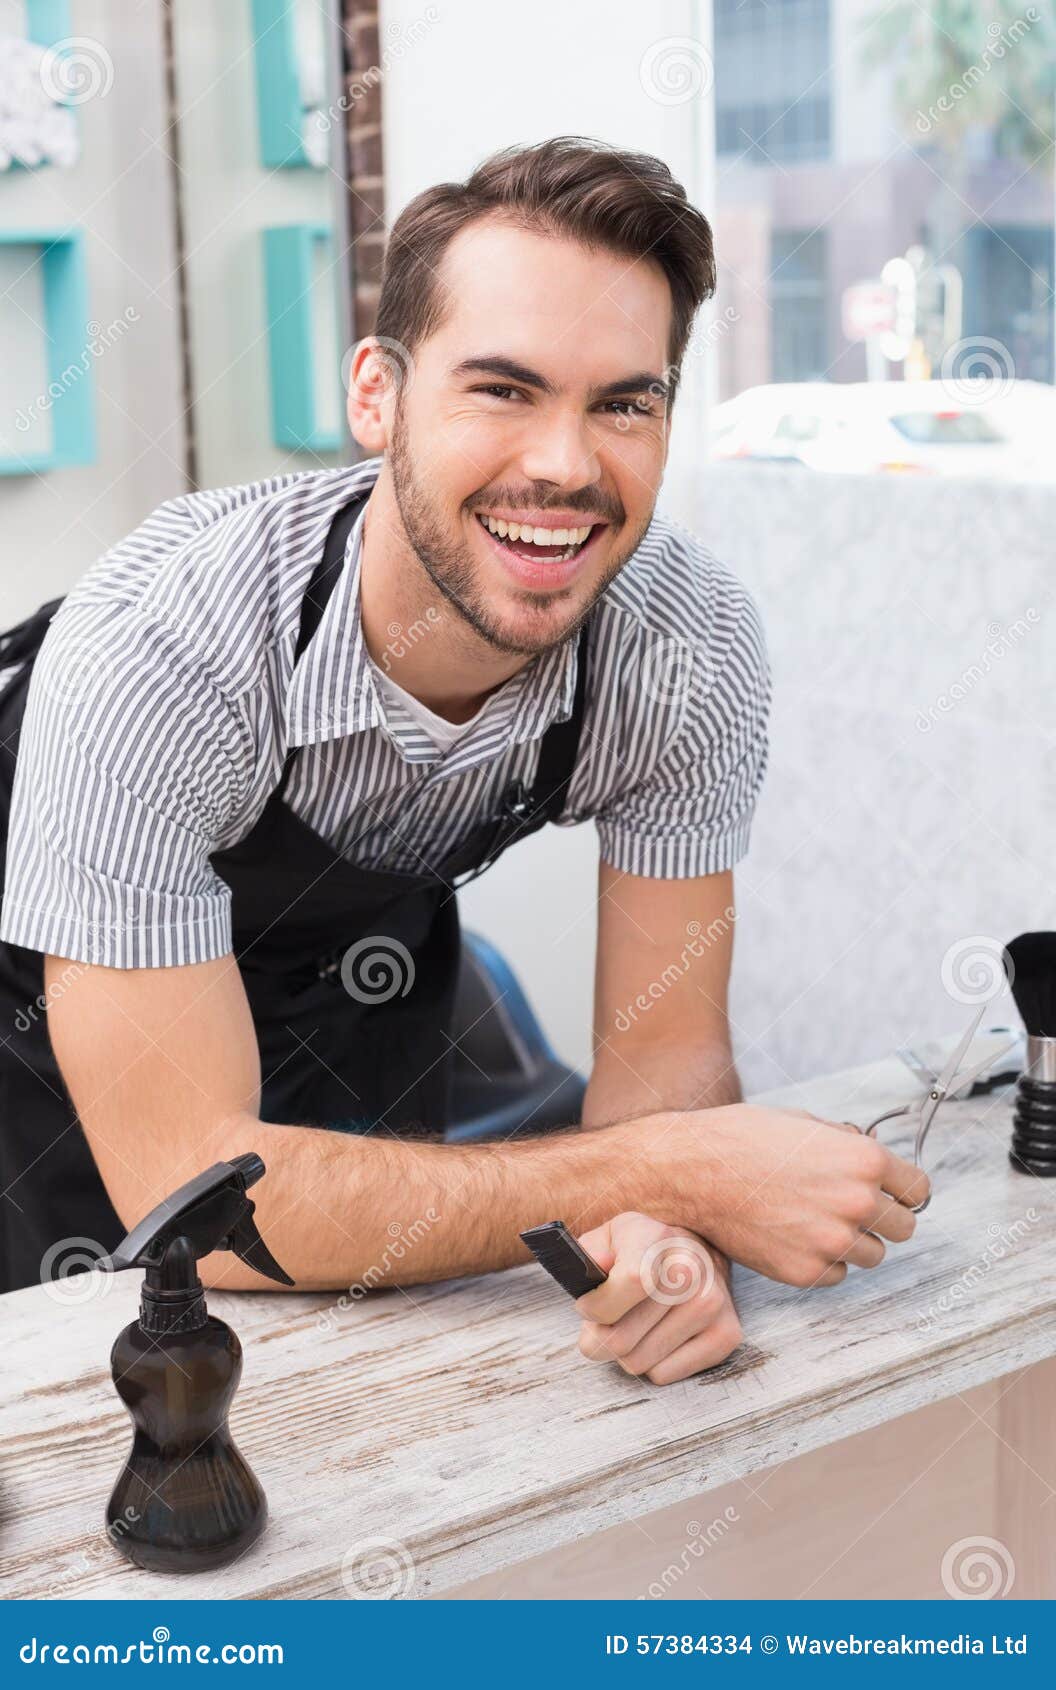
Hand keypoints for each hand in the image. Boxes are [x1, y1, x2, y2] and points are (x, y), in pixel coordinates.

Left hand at [574, 1212, 741, 1386]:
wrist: (693, 1252)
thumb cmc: (639, 1251)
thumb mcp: (607, 1240)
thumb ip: (589, 1254)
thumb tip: (598, 1267)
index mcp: (656, 1238)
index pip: (629, 1282)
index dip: (596, 1306)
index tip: (588, 1307)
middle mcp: (691, 1270)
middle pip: (622, 1338)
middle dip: (602, 1336)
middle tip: (608, 1320)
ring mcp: (711, 1304)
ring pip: (638, 1362)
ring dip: (627, 1350)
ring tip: (636, 1324)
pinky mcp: (726, 1335)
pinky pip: (663, 1374)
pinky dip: (653, 1362)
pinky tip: (660, 1334)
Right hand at [642, 1104, 928, 1288]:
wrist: (692, 1172)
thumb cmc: (743, 1140)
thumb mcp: (805, 1122)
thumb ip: (847, 1145)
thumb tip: (873, 1165)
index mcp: (864, 1160)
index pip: (919, 1189)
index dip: (901, 1189)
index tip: (888, 1192)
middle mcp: (857, 1203)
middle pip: (904, 1227)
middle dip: (882, 1217)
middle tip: (849, 1208)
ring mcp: (833, 1242)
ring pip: (873, 1255)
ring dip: (852, 1242)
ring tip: (814, 1221)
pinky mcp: (806, 1271)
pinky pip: (837, 1274)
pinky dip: (822, 1261)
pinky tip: (793, 1236)